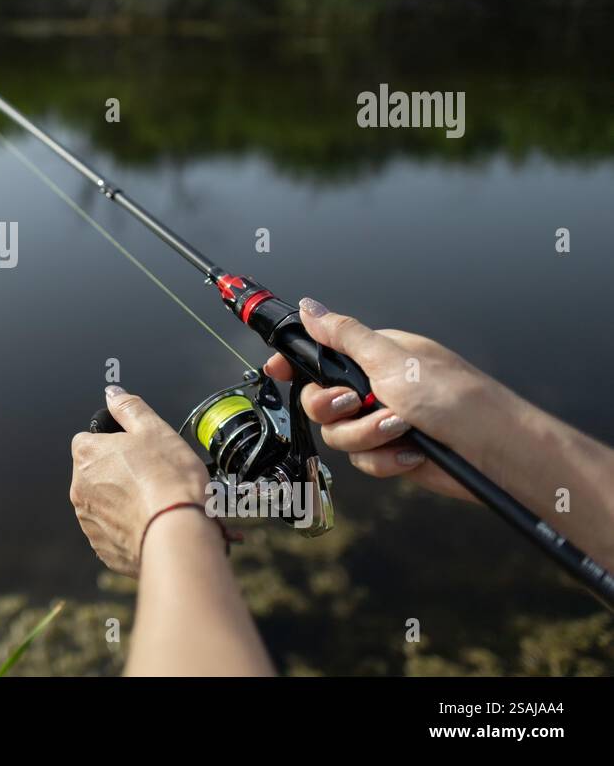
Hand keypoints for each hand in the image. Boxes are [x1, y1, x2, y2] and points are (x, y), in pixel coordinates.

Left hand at [69, 386, 211, 576]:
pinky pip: (111, 531)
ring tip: (153, 500)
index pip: (87, 439)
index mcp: (86, 455)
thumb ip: (128, 408)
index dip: (113, 442)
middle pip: (94, 472)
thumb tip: (112, 393)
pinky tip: (149, 522)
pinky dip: (126, 526)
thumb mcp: (154, 428)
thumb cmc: (168, 478)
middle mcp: (79, 488)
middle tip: (150, 474)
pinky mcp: (102, 547)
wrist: (177, 531)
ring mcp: (88, 521)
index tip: (135, 449)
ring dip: (120, 499)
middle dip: (116, 472)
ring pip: (102, 502)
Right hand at [263, 298, 524, 500]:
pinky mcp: (390, 453)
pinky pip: (362, 461)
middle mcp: (375, 387)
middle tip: (354, 402)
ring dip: (366, 435)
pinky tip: (410, 454)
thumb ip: (343, 335)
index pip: (321, 353)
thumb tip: (309, 307)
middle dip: (333, 407)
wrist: (493, 453)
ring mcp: (382, 421)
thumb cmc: (455, 397)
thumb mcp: (391, 359)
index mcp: (375, 356)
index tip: (276, 369)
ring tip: (399, 429)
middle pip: (318, 399)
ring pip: (338, 434)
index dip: (294, 362)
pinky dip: (384, 459)